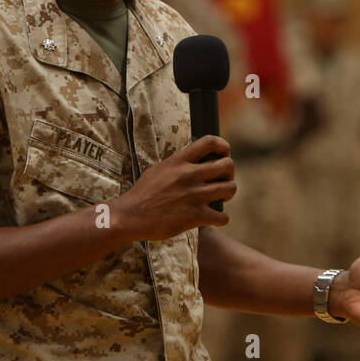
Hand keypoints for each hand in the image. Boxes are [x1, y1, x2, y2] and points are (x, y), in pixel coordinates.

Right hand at [111, 135, 235, 239]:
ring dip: (229, 194)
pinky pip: (222, 216)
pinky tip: (215, 218)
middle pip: (227, 165)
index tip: (224, 154)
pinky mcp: (195, 216)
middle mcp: (189, 175)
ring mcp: (193, 195)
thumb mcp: (158, 169)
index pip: (210, 142)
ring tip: (222, 198)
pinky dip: (222, 218)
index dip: (223, 146)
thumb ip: (177, 163)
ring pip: (230, 188)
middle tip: (223, 181)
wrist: (129, 217)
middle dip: (229, 173)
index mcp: (179, 161)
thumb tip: (192, 158)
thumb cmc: (142, 194)